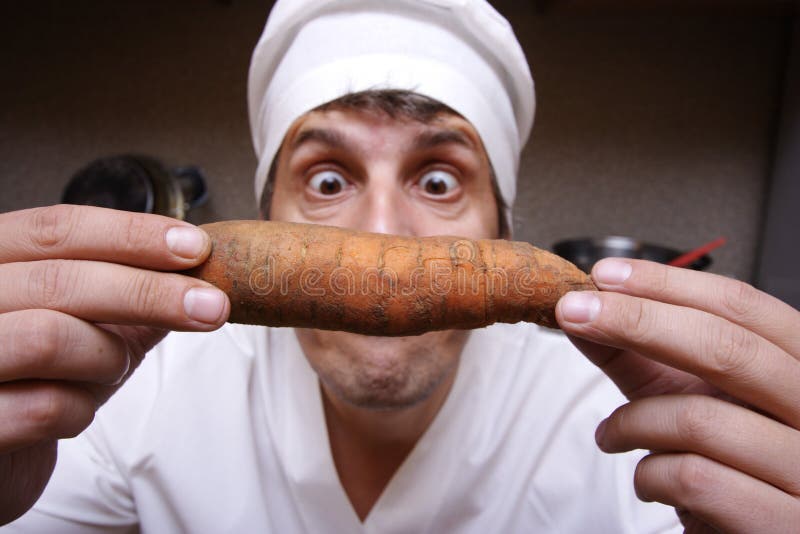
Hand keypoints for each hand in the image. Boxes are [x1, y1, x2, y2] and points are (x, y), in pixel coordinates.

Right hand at [0, 205, 229, 523]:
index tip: (196, 247)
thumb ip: (129, 299)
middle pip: (60, 280)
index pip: (57, 230)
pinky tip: (75, 411)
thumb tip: (197, 272)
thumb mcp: (85, 327)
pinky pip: (41, 407)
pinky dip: (80, 410)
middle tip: (213, 306)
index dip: (131, 234)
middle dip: (149, 292)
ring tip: (117, 367)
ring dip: (109, 356)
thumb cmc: (31, 380)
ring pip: (48, 338)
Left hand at [556, 258, 799, 532]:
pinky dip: (650, 475)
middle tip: (575, 313)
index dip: (669, 285)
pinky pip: (697, 479)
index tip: (605, 276)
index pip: (744, 308)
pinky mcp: (784, 525)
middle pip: (728, 349)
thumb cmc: (730, 466)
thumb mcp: (687, 398)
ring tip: (612, 434)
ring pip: (701, 419)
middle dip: (637, 322)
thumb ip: (641, 356)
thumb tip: (583, 309)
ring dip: (632, 423)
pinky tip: (647, 480)